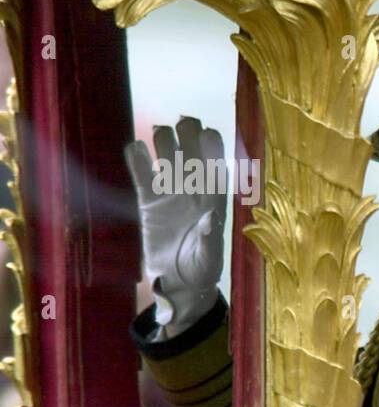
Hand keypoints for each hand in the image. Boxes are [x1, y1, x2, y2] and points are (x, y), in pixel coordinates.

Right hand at [125, 117, 226, 336]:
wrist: (179, 282)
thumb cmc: (202, 269)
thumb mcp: (208, 257)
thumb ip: (209, 237)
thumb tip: (211, 218)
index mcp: (214, 198)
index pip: (215, 162)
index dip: (213, 145)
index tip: (208, 132)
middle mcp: (193, 189)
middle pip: (192, 150)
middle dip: (189, 134)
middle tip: (182, 124)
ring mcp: (170, 192)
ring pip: (167, 154)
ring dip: (164, 140)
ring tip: (160, 135)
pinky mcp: (148, 200)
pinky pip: (141, 172)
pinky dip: (136, 158)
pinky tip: (135, 148)